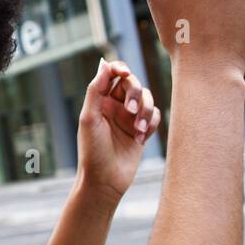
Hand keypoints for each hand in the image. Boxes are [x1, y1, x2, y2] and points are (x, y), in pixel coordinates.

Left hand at [76, 58, 160, 203]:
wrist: (105, 181)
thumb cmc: (92, 151)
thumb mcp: (89, 118)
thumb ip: (96, 90)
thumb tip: (104, 63)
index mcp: (99, 101)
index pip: (112, 75)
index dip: (120, 69)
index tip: (125, 74)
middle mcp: (114, 106)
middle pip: (132, 84)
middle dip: (134, 93)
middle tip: (129, 110)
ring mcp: (128, 118)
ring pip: (147, 99)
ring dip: (145, 111)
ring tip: (137, 130)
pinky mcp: (141, 130)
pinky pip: (155, 116)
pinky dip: (150, 123)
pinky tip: (140, 139)